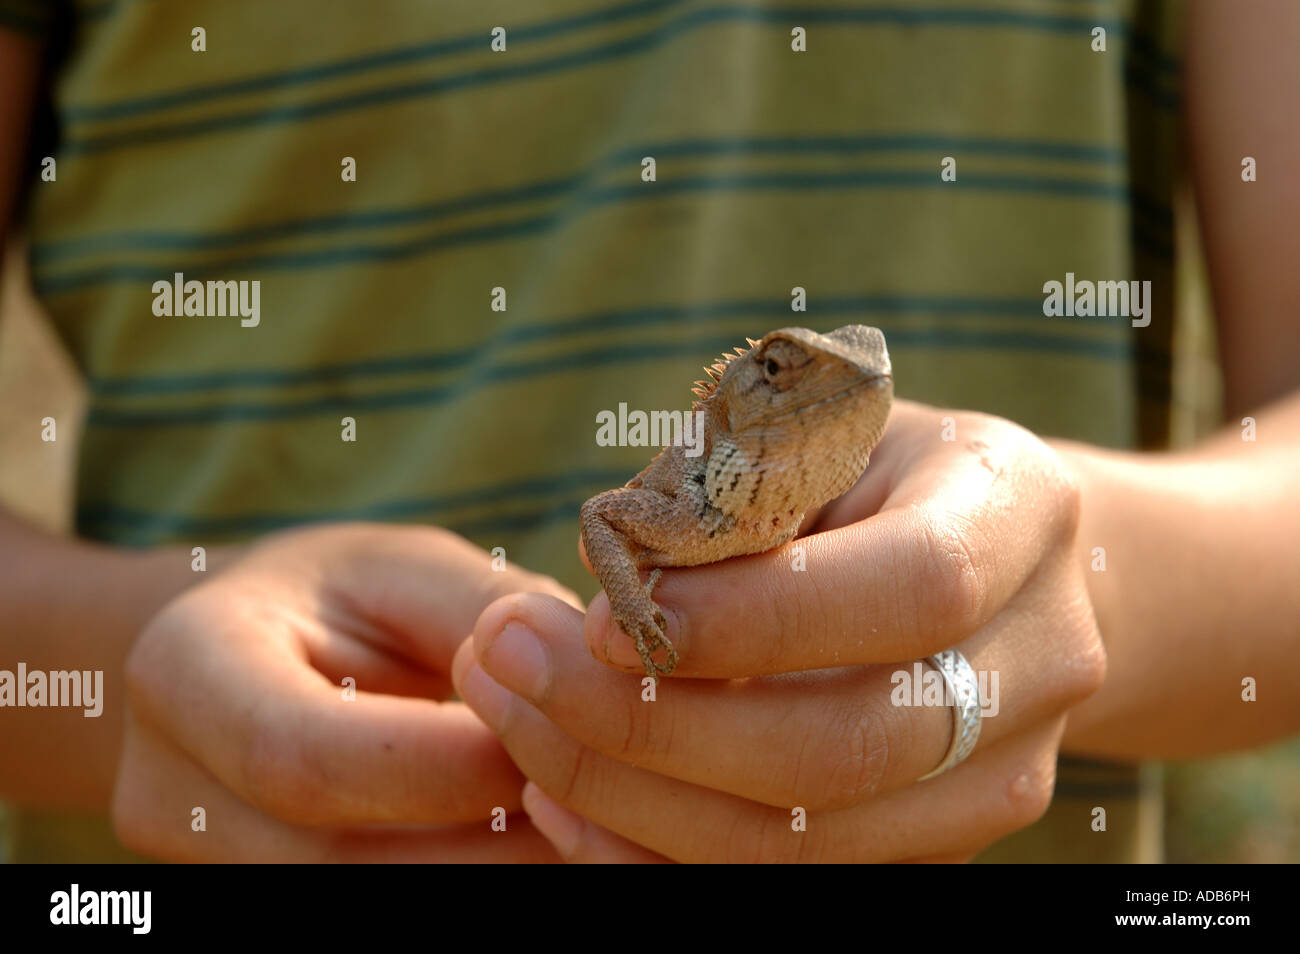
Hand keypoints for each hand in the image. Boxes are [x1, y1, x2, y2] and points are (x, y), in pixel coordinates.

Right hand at [111, 523, 578, 861]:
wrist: (252, 656)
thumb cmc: (341, 596)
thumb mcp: (406, 569)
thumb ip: (485, 612)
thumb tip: (581, 675)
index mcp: (185, 669)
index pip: (301, 755)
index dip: (442, 766)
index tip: (553, 742)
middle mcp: (168, 788)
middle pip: (335, 861)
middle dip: (486, 839)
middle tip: (595, 803)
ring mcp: (204, 863)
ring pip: (364, 906)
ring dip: (491, 873)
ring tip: (575, 823)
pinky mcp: (255, 900)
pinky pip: (374, 909)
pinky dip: (468, 880)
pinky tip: (531, 844)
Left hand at [453, 401, 1105, 861]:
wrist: (989, 557)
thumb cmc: (871, 471)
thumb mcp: (812, 433)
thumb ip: (732, 492)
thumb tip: (611, 577)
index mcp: (1016, 513)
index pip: (912, 588)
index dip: (752, 617)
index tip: (601, 613)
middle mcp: (1039, 658)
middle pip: (858, 742)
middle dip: (659, 725)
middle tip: (512, 671)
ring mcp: (1006, 770)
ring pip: (820, 842)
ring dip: (640, 802)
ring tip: (519, 733)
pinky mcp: (943, 839)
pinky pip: (798, 880)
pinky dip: (664, 854)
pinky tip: (570, 807)